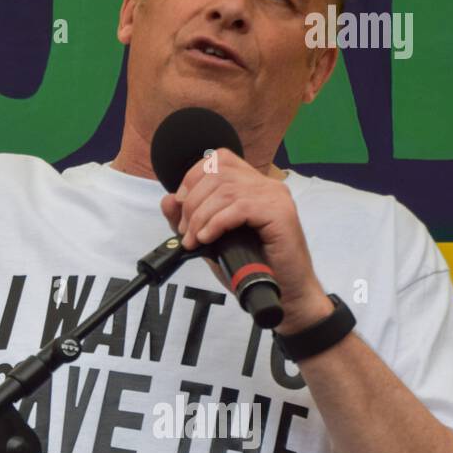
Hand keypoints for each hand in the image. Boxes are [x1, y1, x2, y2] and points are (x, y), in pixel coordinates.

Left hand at [159, 148, 332, 332]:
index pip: (218, 159)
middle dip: (192, 202)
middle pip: (217, 173)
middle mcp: (266, 184)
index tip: (181, 206)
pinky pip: (239, 207)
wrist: (283, 293)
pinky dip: (216, 222)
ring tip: (194, 239)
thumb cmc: (252, 266)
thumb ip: (189, 219)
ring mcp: (275, 196)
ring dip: (201, 216)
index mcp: (252, 184)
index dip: (193, 178)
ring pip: (225, 190)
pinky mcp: (280, 213)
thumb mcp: (211, 240)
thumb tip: (168, 200)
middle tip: (186, 231)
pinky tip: (207, 238)